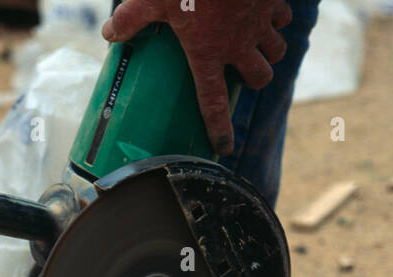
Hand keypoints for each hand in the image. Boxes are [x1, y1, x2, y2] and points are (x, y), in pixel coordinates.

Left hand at [102, 0, 292, 155]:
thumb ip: (132, 17)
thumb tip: (109, 34)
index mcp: (208, 52)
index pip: (214, 102)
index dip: (218, 128)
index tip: (224, 147)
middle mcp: (239, 44)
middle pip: (259, 78)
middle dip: (254, 79)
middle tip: (243, 71)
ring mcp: (260, 24)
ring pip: (276, 52)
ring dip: (268, 52)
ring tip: (256, 44)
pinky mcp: (274, 3)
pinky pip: (283, 19)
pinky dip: (278, 19)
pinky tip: (267, 13)